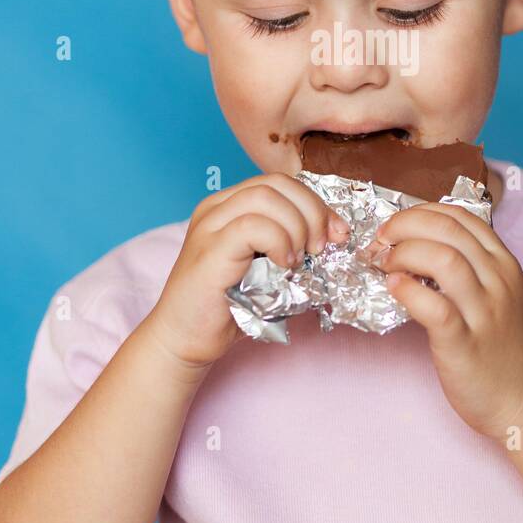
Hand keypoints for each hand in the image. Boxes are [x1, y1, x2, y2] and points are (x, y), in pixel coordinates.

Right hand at [145, 174, 349, 368]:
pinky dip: (279, 242)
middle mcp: (216, 208)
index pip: (281, 183)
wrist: (185, 339)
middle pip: (276, 183)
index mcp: (229, 206)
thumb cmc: (229, 307)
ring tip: (299, 261)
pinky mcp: (209, 250)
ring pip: (265, 197)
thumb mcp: (269, 267)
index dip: (315, 203)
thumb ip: (292, 244)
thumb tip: (334, 235)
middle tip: (320, 248)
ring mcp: (209, 226)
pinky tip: (284, 265)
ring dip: (296, 227)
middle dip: (312, 211)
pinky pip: (251, 226)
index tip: (337, 233)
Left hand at [370, 203, 522, 441]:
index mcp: (503, 263)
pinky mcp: (465, 344)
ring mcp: (484, 312)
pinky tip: (395, 290)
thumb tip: (417, 246)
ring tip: (385, 266)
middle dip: (403, 226)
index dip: (418, 212)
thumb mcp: (498, 294)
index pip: (459, 215)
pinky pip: (435, 307)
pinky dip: (409, 292)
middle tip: (379, 242)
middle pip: (446, 229)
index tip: (395, 226)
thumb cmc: (505, 347)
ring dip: (403, 254)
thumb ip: (469, 267)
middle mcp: (497, 280)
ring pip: (443, 259)